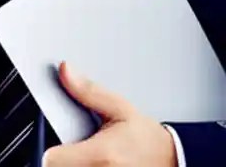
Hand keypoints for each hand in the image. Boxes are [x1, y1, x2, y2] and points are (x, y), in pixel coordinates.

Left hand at [43, 62, 176, 166]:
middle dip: (62, 159)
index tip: (60, 144)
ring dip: (72, 165)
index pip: (52, 159)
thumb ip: (89, 92)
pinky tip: (93, 163)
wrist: (177, 161)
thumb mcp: (121, 109)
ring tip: (87, 157)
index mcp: (102, 155)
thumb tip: (66, 71)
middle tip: (78, 149)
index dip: (53, 151)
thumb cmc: (150, 140)